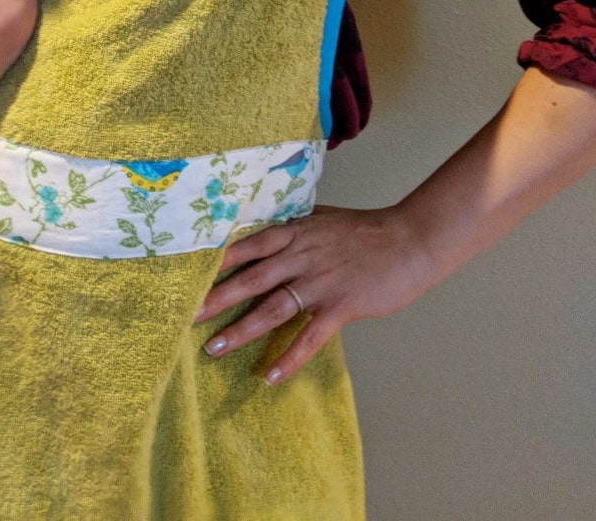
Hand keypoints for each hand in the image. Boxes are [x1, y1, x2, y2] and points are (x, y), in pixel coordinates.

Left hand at [193, 204, 435, 383]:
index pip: (246, 245)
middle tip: (185, 314)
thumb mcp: (321, 219)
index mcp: (294, 232)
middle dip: (215, 298)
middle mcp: (300, 256)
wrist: (409, 240)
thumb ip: (292, 228)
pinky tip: (270, 376)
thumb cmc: (366, 231)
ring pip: (271, 309)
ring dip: (240, 330)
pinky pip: (309, 337)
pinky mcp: (340, 306)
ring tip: (213, 348)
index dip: (216, 260)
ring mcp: (319, 282)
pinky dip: (289, 358)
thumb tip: (264, 232)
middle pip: (249, 278)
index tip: (187, 271)